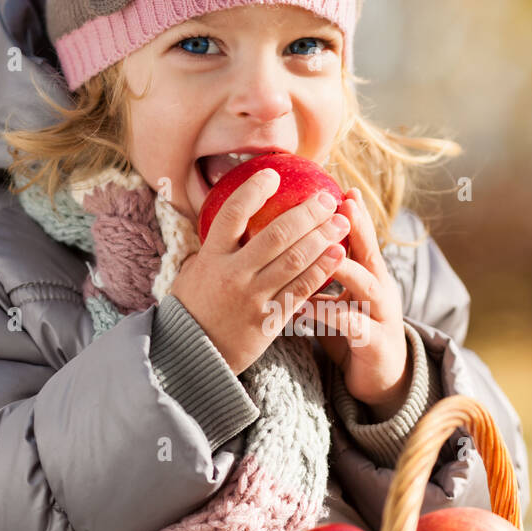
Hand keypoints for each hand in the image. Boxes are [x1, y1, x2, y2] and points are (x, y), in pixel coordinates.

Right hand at [169, 168, 349, 374]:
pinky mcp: (268, 320)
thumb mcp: (193, 271)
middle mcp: (232, 274)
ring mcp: (251, 298)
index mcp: (211, 256)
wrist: (190, 355)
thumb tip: (234, 219)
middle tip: (326, 199)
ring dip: (321, 237)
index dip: (254, 191)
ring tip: (341, 221)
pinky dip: (321, 270)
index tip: (273, 174)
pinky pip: (300, 291)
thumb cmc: (193, 307)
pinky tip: (337, 254)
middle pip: (275, 235)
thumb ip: (214, 247)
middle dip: (306, 213)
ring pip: (293, 261)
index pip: (233, 214)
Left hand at [307, 187, 410, 419]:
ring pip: (367, 286)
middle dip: (359, 229)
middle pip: (372, 253)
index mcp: (372, 277)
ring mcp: (382, 316)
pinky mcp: (375, 342)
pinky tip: (304, 306)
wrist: (380, 378)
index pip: (364, 239)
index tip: (344, 189)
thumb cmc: (352, 333)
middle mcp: (381, 291)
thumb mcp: (338, 300)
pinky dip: (327, 314)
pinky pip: (350, 325)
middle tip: (344, 207)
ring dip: (347, 268)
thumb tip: (284, 250)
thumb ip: (321, 277)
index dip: (357, 215)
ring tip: (327, 251)